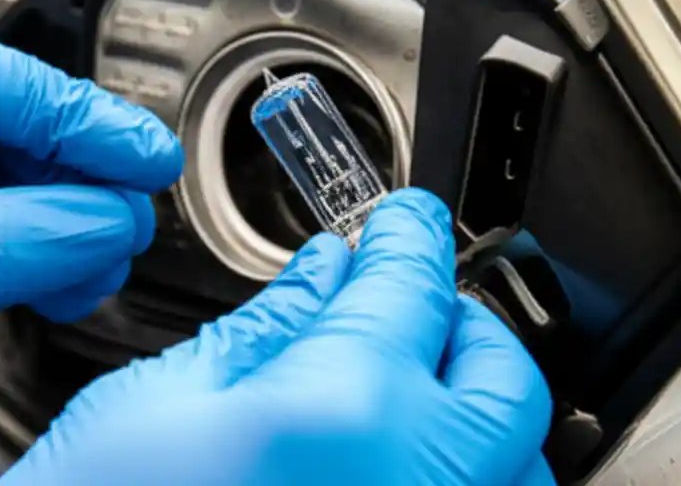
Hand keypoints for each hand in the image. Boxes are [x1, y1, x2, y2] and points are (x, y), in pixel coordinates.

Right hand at [1, 189, 554, 485]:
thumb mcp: (160, 401)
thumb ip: (268, 328)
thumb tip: (326, 271)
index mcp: (345, 411)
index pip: (414, 284)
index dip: (408, 234)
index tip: (400, 221)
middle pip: (503, 378)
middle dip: (464, 322)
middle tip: (405, 302)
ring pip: (520, 465)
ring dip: (476, 408)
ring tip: (407, 384)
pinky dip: (463, 475)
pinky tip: (399, 458)